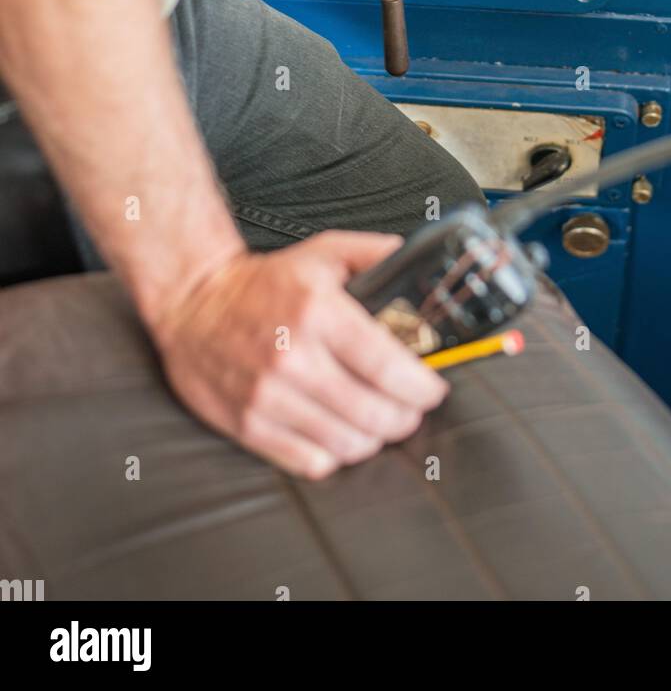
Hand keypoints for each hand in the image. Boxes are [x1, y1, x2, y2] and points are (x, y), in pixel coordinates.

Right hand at [151, 231, 447, 478]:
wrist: (193, 301)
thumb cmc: (265, 281)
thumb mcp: (323, 252)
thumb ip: (376, 256)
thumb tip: (420, 265)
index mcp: (318, 312)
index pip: (388, 366)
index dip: (422, 386)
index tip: (433, 388)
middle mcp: (293, 358)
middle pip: (374, 413)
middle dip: (406, 416)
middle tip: (410, 406)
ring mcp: (268, 397)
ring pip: (347, 444)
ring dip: (374, 437)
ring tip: (378, 420)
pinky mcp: (248, 425)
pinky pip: (311, 462)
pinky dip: (335, 454)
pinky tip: (339, 432)